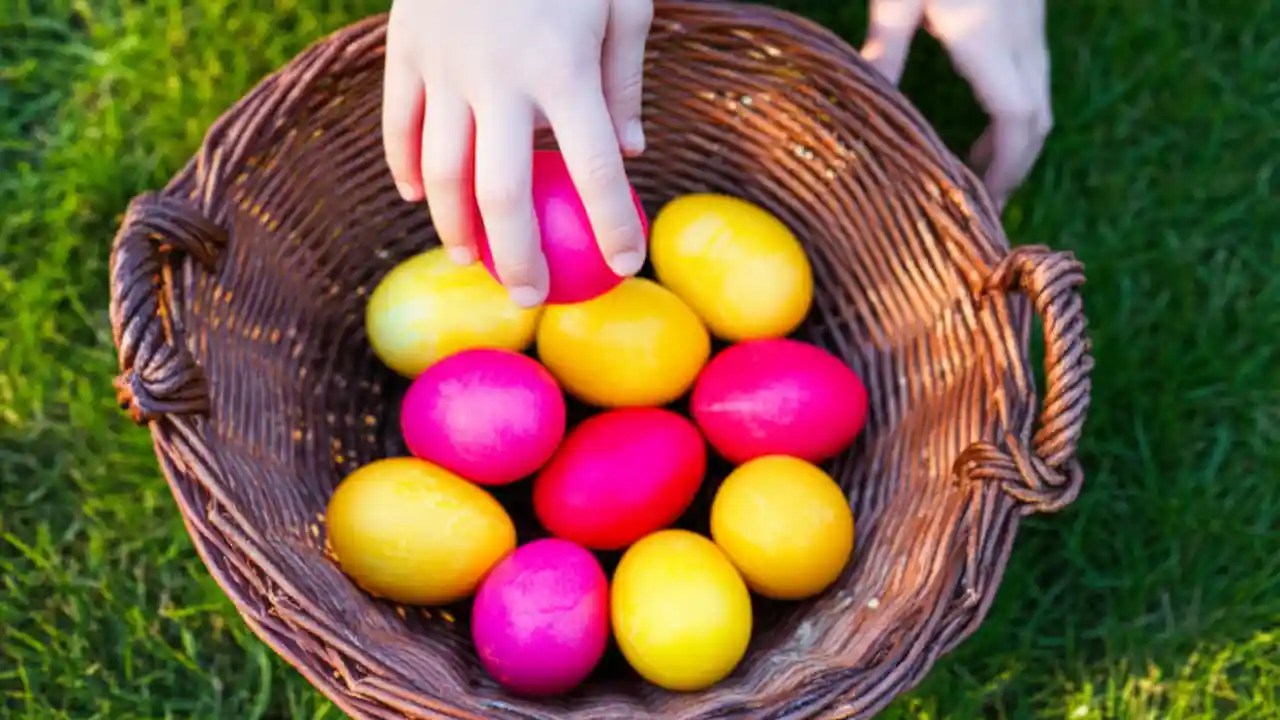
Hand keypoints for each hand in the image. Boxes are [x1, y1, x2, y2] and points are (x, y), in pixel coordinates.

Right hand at [383, 0, 653, 306]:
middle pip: (502, 192)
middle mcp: (500, 76)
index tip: (626, 269)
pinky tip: (421, 202)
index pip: (596, 167)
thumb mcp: (620, 2)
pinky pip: (399, 126)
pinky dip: (407, 170)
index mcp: (564, 66)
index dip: (613, 225)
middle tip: (531, 297)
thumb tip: (634, 155)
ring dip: (455, 226)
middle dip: (518, 256)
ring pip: (442, 170)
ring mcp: (445, 65)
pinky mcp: (406, 50)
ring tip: (472, 262)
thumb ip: (623, 81)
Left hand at [861, 0, 1051, 207]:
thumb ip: (886, 47)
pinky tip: (987, 120)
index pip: (1015, 118)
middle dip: (1015, 166)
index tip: (986, 202)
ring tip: (979, 171)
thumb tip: (865, 104)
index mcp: (987, 40)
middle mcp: (1022, 37)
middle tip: (984, 204)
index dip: (1007, 167)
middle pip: (1036, 118)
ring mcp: (1032, 25)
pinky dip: (1017, 110)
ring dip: (1016, 139)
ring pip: (1040, 97)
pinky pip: (1034, 76)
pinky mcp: (1030, 13)